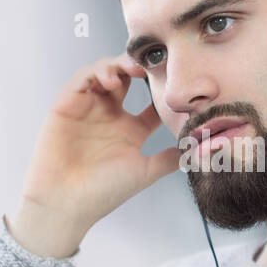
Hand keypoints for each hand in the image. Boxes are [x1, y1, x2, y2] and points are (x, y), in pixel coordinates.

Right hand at [7, 52, 180, 256]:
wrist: (66, 203)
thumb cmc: (103, 191)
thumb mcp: (146, 171)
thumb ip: (172, 157)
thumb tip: (199, 147)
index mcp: (130, 129)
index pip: (150, 100)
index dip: (163, 87)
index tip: (179, 79)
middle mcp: (110, 115)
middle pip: (128, 78)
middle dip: (142, 66)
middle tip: (156, 63)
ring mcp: (89, 108)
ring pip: (107, 72)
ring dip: (120, 65)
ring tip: (135, 69)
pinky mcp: (67, 105)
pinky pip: (83, 78)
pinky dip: (98, 72)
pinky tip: (113, 80)